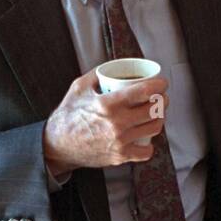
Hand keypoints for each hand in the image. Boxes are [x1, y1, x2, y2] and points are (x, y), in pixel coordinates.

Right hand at [42, 73, 168, 174]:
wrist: (57, 145)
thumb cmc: (68, 116)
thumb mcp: (79, 87)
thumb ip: (98, 73)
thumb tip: (116, 65)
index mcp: (108, 104)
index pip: (144, 91)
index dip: (159, 85)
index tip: (162, 83)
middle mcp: (117, 123)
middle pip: (155, 109)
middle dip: (163, 100)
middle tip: (161, 97)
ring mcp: (120, 141)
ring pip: (154, 128)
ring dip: (159, 119)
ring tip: (156, 114)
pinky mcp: (120, 156)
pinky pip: (146, 152)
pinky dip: (149, 144)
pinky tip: (145, 136)